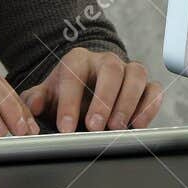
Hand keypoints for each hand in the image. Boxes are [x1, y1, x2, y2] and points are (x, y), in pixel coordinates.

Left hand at [21, 47, 162, 132]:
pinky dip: (148, 106)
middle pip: (110, 69)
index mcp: (77, 60)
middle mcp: (105, 60)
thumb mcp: (48, 95)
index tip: (65, 127)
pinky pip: (153, 89)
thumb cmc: (67, 93)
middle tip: (95, 127)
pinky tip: (137, 125)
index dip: (69, 102)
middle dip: (103, 99)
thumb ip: (36, 99)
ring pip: (135, 75)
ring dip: (127, 102)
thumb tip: (34, 104)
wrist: (87, 89)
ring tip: (116, 128)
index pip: (73, 74)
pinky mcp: (145, 85)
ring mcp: (127, 71)